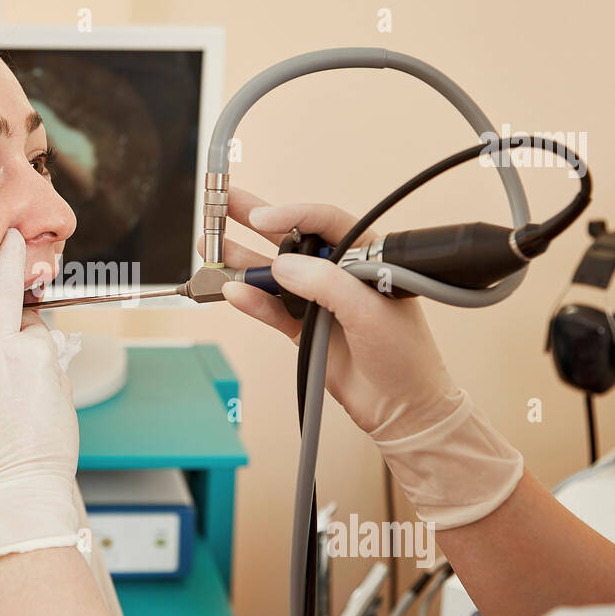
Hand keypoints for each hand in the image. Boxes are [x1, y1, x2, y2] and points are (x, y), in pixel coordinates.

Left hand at [0, 223, 81, 597]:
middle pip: (7, 290)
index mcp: (40, 353)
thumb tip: (35, 351)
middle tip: (6, 230)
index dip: (32, 329)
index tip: (28, 335)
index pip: (35, 325)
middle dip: (8, 256)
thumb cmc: (46, 456)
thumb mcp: (61, 403)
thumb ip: (46, 369)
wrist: (18, 490)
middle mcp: (5, 349)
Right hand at [206, 186, 457, 439]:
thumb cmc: (405, 357)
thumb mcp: (369, 312)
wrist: (402, 410)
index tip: (264, 217)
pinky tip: (231, 291)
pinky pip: (270, 309)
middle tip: (222, 205)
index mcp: (365, 256)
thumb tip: (281, 266)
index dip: (292, 214)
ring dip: (241, 261)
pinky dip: (251, 302)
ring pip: (273, 274)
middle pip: (290, 239)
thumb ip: (325, 284)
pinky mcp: (302, 330)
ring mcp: (318, 301)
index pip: (324, 222)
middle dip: (254, 220)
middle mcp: (338, 273)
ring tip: (209, 246)